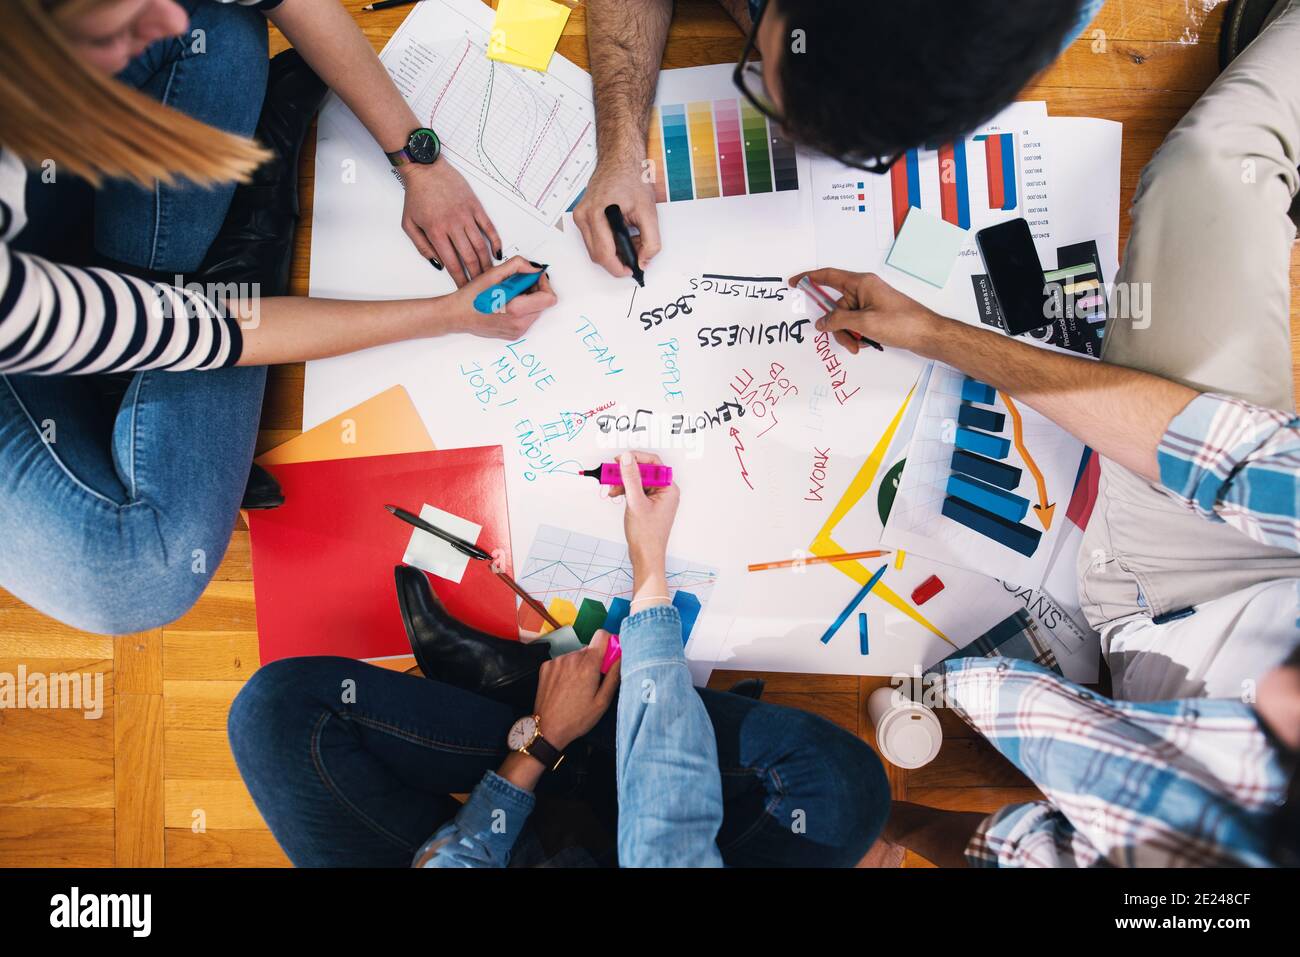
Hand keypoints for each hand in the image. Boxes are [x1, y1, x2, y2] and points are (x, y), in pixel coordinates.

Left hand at [399, 162, 502, 286]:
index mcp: (436, 232)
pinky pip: (489, 228)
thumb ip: (422, 247)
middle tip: (481, 286)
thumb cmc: (417, 195)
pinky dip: (495, 242)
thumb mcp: (409, 224)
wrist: (425, 169)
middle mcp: (453, 225)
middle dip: (476, 276)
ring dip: (487, 263)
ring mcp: (466, 215)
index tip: (464, 289)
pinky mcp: (475, 207)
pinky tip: (498, 253)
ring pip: (481, 245)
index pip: (451, 263)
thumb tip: (437, 264)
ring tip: (491, 275)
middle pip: (469, 257)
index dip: (459, 279)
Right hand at [439, 256, 556, 339]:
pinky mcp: (515, 334)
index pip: (549, 298)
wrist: (457, 315)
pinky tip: (507, 302)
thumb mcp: (494, 274)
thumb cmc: (472, 296)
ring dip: (529, 299)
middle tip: (517, 283)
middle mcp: (520, 324)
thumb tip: (534, 268)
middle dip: (535, 290)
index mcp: (517, 310)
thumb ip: (518, 266)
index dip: (544, 284)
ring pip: (536, 311)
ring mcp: (518, 331)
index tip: (534, 277)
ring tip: (509, 293)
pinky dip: (522, 308)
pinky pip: (528, 318)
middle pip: (543, 304)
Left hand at [533, 630, 620, 749]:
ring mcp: (557, 661)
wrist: (548, 728)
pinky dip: (567, 669)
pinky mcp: (546, 666)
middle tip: (594, 681)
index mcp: (587, 665)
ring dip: (580, 666)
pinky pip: (563, 661)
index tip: (610, 657)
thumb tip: (622, 658)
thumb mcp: (602, 701)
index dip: (609, 644)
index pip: (602, 635)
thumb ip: (614, 676)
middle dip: (595, 661)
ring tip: (578, 687)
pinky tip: (566, 687)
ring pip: (576, 655)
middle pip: (590, 648)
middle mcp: (571, 658)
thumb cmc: (576, 719)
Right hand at [572, 157, 660, 278]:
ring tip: (631, 239)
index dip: (619, 267)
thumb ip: (651, 241)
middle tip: (636, 253)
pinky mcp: (582, 216)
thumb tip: (644, 261)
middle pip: (597, 255)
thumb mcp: (649, 211)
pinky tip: (621, 233)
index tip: (631, 270)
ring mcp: (580, 216)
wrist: (620, 159)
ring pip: (594, 250)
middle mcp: (584, 216)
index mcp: (597, 213)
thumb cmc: (631, 178)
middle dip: (618, 260)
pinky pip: (593, 239)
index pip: (604, 254)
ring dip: (613, 252)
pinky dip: (608, 242)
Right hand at [606, 451, 678, 577]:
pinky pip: (636, 490)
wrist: (645, 556)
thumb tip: (627, 458)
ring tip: (611, 488)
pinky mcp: (648, 504)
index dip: (636, 459)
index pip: (654, 464)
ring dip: (623, 482)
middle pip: (644, 471)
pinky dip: (625, 490)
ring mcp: (656, 499)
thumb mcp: (636, 502)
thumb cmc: (646, 535)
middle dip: (626, 472)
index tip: (620, 459)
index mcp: (668, 489)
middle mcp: (664, 492)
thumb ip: (631, 478)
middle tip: (611, 473)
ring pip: (638, 480)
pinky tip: (615, 494)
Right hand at [787, 268, 944, 354]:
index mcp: (861, 283)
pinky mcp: (875, 315)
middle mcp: (864, 290)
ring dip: (848, 334)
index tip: (795, 283)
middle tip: (846, 339)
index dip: (810, 278)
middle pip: (836, 306)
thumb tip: (821, 323)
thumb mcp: (864, 323)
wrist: (927, 334)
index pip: (828, 276)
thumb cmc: (902, 323)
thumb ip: (838, 321)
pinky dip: (857, 335)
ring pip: (845, 319)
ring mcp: (870, 303)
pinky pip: (856, 324)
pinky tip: (868, 344)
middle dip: (837, 326)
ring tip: (860, 346)